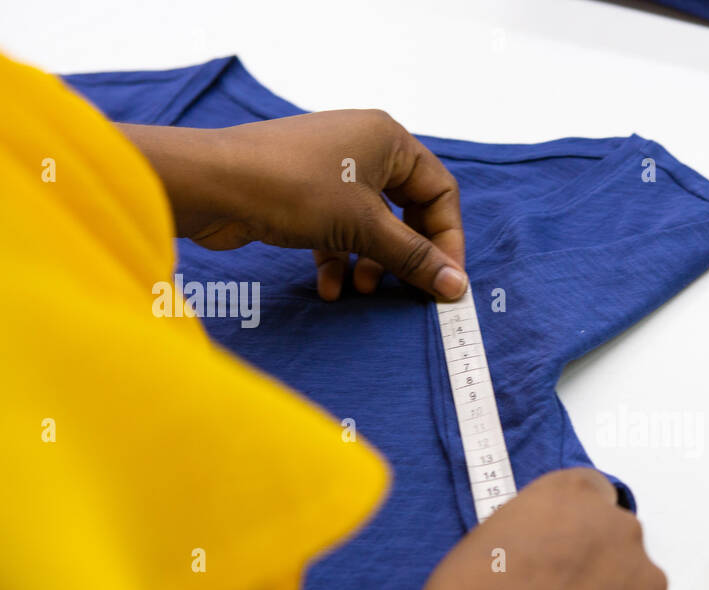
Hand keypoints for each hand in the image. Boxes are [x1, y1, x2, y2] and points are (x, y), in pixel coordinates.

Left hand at [118, 110, 466, 299]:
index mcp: (388, 139)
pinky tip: (330, 289)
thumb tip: (457, 286)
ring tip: (361, 289)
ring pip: (370, 225)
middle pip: (406, 211)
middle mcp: (363, 147)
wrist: (209, 184)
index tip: (447, 280)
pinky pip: (337, 230)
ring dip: (370, 262)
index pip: (439, 192)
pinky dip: (338, 260)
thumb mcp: (364, 227)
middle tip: (408, 289)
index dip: (447, 239)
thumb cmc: (292, 189)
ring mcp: (330, 169)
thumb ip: (414, 258)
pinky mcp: (302, 193)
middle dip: (405, 254)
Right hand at [371, 469, 675, 589]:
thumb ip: (528, 539)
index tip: (555, 553)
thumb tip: (538, 564)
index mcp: (573, 496)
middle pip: (616, 542)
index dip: (571, 527)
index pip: (588, 494)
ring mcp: (649, 585)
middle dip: (595, 569)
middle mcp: (621, 530)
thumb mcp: (481, 546)